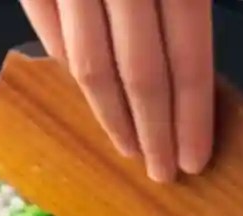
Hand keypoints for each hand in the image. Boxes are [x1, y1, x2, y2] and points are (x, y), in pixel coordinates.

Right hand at [19, 0, 214, 181]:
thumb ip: (184, 2)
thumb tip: (186, 67)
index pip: (187, 61)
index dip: (193, 117)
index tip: (194, 159)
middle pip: (141, 75)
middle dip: (154, 133)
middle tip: (162, 171)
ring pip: (90, 65)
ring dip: (110, 116)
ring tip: (127, 146)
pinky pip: (48, 30)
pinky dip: (66, 63)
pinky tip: (85, 89)